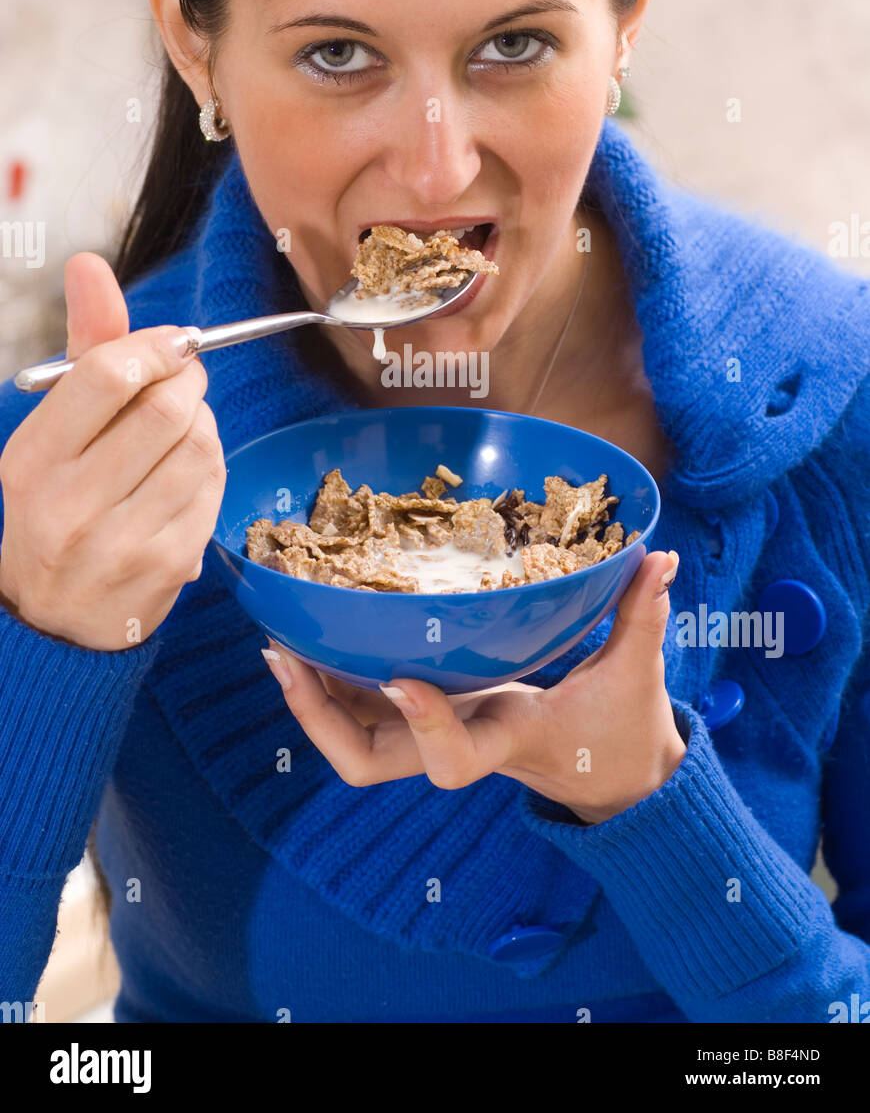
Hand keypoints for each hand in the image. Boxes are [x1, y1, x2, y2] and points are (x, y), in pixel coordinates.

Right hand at [0, 253, 225, 648]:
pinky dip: (212, 466)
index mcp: (34, 459)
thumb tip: (90, 264)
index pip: (106, 377)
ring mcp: (124, 539)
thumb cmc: (58, 504)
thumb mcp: (53, 431)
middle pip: (166, 408)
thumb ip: (85, 349)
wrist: (58, 618)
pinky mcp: (171, 564)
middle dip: (188, 380)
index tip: (172, 342)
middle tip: (184, 379)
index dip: (154, 346)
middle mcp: (72, 503)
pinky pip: (216, 487)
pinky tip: (187, 473)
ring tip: (182, 428)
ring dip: (204, 422)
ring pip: (201, 445)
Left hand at [262, 548, 685, 822]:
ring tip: (279, 641)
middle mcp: (463, 743)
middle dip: (320, 718)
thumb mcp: (637, 672)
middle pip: (369, 762)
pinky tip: (310, 636)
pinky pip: (366, 712)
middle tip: (286, 657)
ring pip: (354, 741)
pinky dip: (333, 681)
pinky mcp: (432, 720)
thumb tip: (658, 554)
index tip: (399, 676)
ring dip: (311, 698)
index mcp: (510, 736)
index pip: (456, 758)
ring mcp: (440, 735)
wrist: (613, 778)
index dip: (425, 725)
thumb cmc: (622, 729)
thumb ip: (643, 612)